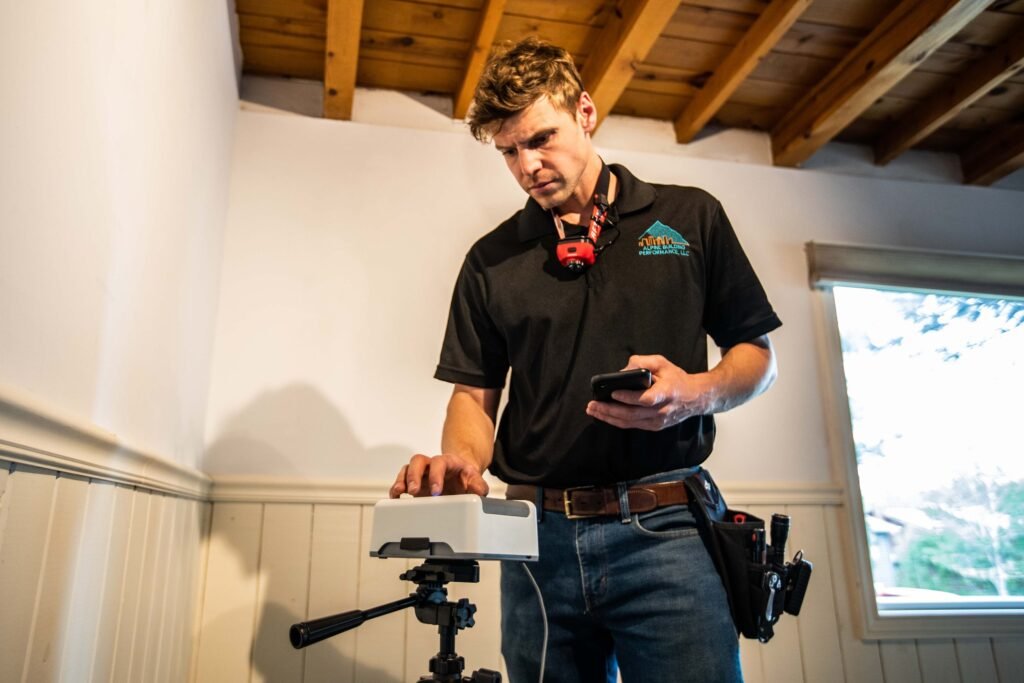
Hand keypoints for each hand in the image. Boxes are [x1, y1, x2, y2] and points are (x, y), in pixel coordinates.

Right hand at [389, 453, 489, 497]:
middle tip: (414, 491)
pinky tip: (395, 498)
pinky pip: (401, 480)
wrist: (459, 477)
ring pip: (407, 468)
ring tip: (399, 493)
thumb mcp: (474, 480)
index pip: (439, 463)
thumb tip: (478, 490)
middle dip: (414, 476)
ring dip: (402, 480)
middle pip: (418, 461)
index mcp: (447, 462)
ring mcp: (421, 472)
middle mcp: (431, 465)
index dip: (436, 475)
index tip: (436, 491)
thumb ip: (478, 485)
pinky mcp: (414, 482)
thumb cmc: (464, 478)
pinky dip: (396, 488)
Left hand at [585, 354, 710, 430]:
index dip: (629, 398)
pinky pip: (633, 425)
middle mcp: (662, 410)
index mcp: (666, 393)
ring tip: (593, 410)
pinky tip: (605, 415)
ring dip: (609, 417)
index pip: (646, 399)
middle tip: (592, 404)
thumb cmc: (676, 378)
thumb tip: (622, 371)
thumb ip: (643, 362)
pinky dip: (617, 421)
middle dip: (609, 410)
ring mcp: (658, 421)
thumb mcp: (662, 363)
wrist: (695, 398)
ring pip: (630, 422)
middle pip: (632, 414)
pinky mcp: (654, 426)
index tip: (614, 393)